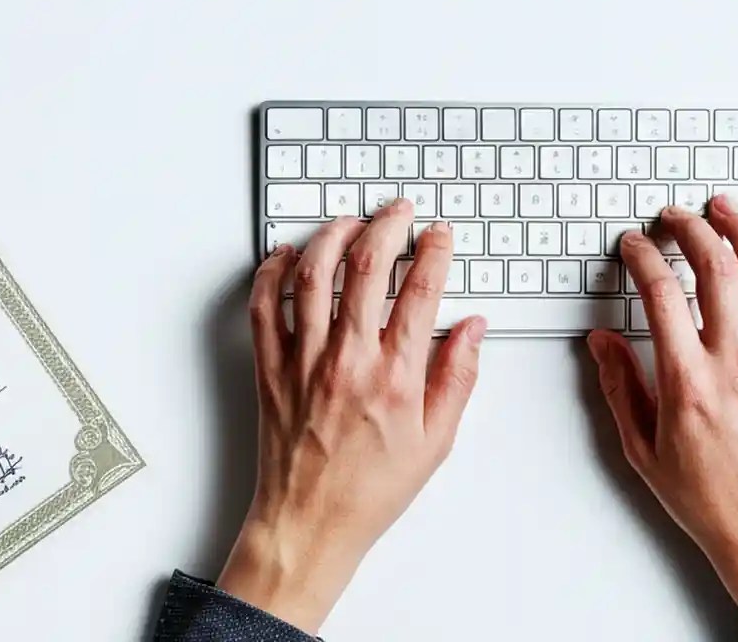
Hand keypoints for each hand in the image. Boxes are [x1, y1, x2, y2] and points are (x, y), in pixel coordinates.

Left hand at [219, 200, 486, 633]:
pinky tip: (289, 256)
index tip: (439, 235)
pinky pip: (264, 306)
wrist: (309, 524)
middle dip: (387, 225)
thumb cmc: (370, 490)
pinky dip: (273, 272)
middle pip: (365, 266)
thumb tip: (473, 329)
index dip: (434, 251)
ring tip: (350, 222)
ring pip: (312, 275)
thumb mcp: (436, 441)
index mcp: (395, 377)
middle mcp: (347, 360)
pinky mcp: (269, 369)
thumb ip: (458, 378)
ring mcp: (303, 360)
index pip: (420, 291)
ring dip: (332, 236)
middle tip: (398, 212)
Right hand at [588, 196, 737, 631]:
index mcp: (688, 382)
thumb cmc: (706, 495)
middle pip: (715, 271)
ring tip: (723, 208)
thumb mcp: (641, 447)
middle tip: (673, 216)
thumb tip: (602, 341)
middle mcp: (734, 364)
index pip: (661, 295)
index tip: (633, 245)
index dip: (642, 258)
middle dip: (689, 230)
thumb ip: (619, 387)